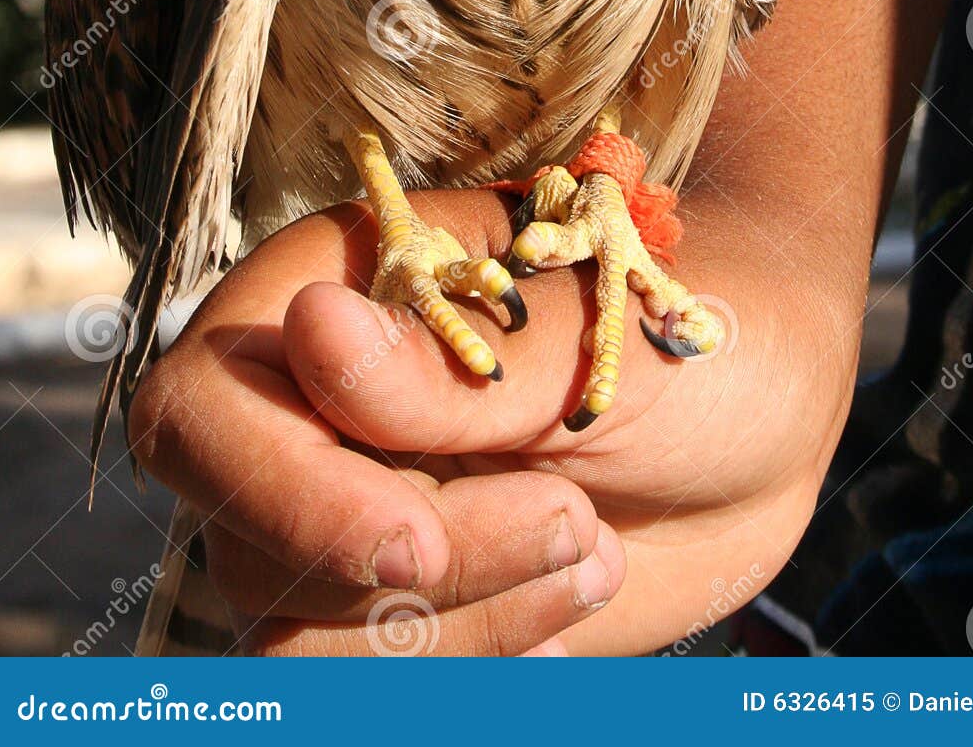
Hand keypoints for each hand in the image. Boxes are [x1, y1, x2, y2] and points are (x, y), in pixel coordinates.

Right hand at [131, 182, 862, 655]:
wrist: (770, 403)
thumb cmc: (685, 322)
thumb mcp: (593, 341)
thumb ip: (447, 366)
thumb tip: (306, 329)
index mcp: (337, 291)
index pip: (203, 402)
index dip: (279, 486)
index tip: (415, 538)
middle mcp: (314, 410)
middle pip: (250, 542)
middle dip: (419, 568)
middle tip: (574, 515)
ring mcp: (352, 512)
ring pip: (302, 639)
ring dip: (462, 622)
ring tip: (593, 543)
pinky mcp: (408, 605)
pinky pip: (379, 681)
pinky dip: (483, 659)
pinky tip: (576, 588)